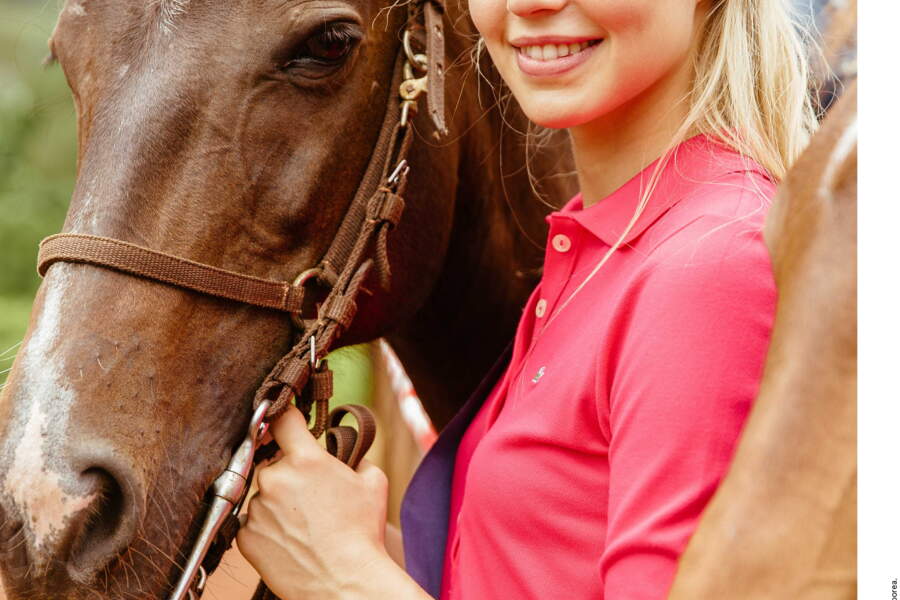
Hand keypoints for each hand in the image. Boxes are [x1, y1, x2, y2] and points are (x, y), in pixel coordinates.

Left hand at [236, 404, 389, 599]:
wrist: (344, 583)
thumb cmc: (362, 533)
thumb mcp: (373, 481)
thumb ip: (354, 456)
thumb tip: (346, 452)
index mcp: (305, 459)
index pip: (283, 419)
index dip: (286, 417)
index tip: (286, 420)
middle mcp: (274, 479)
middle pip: (275, 462)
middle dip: (290, 472)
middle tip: (312, 495)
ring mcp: (256, 508)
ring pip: (264, 494)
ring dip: (278, 502)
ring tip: (304, 525)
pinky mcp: (245, 536)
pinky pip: (252, 521)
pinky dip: (268, 527)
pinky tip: (291, 539)